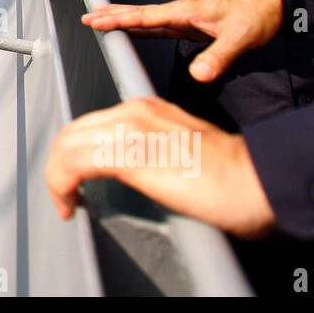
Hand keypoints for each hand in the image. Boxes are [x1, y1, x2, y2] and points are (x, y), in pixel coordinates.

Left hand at [43, 97, 275, 239]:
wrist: (256, 180)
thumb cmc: (232, 177)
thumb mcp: (180, 153)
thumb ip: (153, 154)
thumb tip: (137, 175)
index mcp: (147, 109)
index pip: (90, 124)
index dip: (73, 152)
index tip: (74, 179)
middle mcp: (135, 111)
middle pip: (72, 131)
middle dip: (58, 165)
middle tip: (65, 194)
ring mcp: (130, 129)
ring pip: (66, 145)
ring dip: (56, 178)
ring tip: (66, 203)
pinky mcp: (129, 153)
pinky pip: (73, 163)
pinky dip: (61, 185)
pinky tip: (69, 203)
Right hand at [80, 0, 283, 81]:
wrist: (273, 2)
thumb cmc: (257, 14)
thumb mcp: (240, 37)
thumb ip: (217, 56)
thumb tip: (197, 75)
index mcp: (186, 11)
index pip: (145, 16)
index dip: (119, 20)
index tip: (95, 19)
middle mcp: (181, 12)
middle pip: (140, 14)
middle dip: (113, 15)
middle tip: (87, 16)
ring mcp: (186, 18)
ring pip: (147, 19)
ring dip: (124, 20)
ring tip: (101, 20)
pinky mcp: (192, 25)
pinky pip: (160, 26)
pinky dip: (143, 27)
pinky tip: (134, 30)